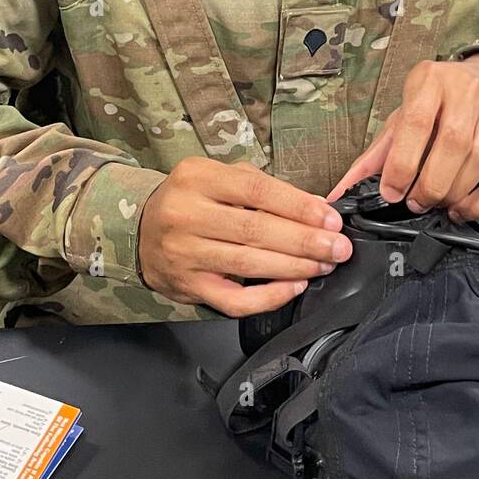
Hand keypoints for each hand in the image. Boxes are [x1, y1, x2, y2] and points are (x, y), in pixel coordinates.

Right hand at [137, 158, 352, 316]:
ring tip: (324, 265)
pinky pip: (234, 300)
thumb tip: (315, 206)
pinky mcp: (188, 287)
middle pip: (255, 229)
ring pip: (247, 265)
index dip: (297, 206)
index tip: (330, 218)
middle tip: (338, 247)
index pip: (256, 190)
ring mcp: (184, 254)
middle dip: (304, 240)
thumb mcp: (218, 178)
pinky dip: (269, 296)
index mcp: (197, 177)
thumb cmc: (191, 200)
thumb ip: (261, 187)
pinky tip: (293, 287)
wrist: (140, 232)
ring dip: (293, 267)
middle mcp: (186, 214)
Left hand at [327, 55, 478, 222]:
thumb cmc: (443, 99)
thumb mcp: (405, 114)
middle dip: (429, 183)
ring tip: (436, 205)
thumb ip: (377, 153)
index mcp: (430, 81)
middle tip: (416, 202)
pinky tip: (463, 209)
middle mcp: (467, 92)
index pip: (416, 122)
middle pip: (451, 144)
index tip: (391, 191)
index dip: (402, 163)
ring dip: (454, 194)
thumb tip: (343, 190)